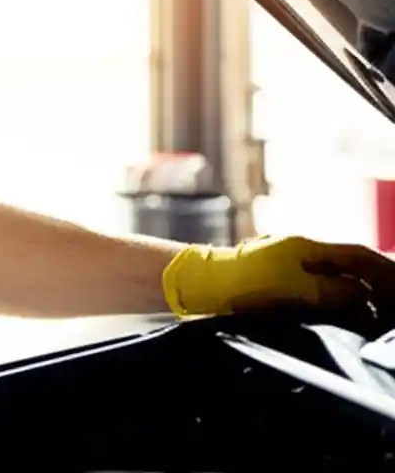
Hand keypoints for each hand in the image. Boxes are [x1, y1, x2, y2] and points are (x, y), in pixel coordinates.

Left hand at [162, 235, 394, 317]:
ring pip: (334, 287)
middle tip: (388, 313)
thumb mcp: (295, 287)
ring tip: (371, 325)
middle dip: (373, 290)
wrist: (198, 286)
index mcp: (307, 247)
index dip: (383, 269)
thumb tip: (361, 297)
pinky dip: (332, 311)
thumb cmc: (243, 281)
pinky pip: (316, 299)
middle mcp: (301, 257)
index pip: (357, 254)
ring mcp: (289, 274)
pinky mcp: (278, 291)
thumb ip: (332, 291)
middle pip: (349, 271)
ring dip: (354, 304)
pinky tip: (341, 326)